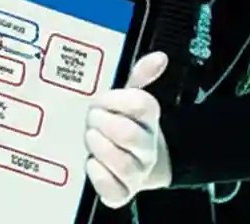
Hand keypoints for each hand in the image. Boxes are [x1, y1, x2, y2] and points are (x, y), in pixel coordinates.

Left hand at [85, 51, 172, 208]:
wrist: (136, 161)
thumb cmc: (123, 122)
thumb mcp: (129, 96)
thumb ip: (140, 75)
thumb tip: (159, 57)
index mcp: (149, 119)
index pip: (141, 105)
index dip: (116, 99)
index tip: (101, 99)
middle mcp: (146, 147)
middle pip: (129, 135)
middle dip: (103, 124)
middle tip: (91, 119)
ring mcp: (136, 172)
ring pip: (122, 164)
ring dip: (100, 148)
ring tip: (90, 137)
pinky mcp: (121, 193)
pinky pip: (113, 190)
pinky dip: (99, 176)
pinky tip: (91, 163)